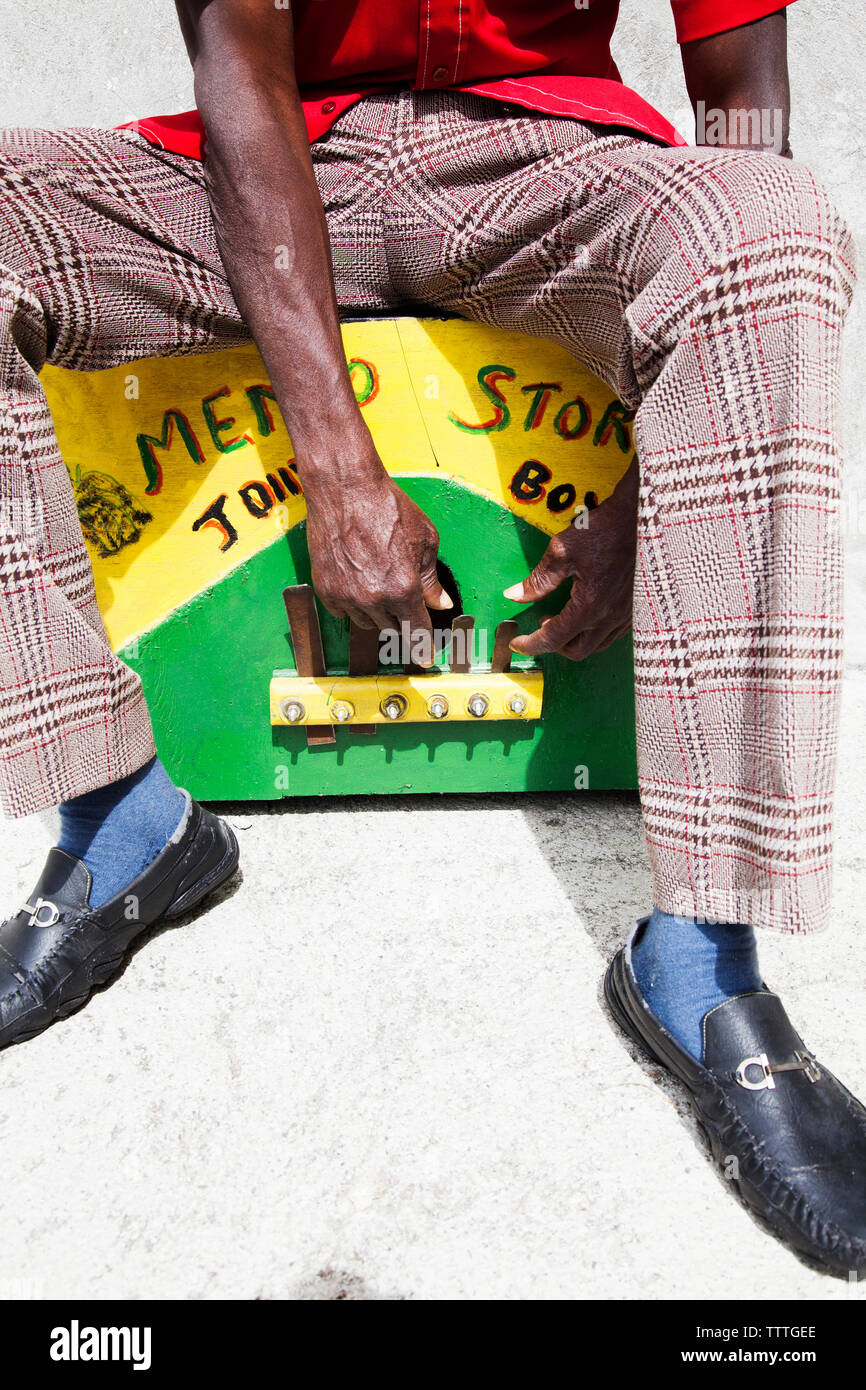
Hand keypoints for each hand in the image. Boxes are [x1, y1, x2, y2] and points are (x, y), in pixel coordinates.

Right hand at [304, 469, 451, 661]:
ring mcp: (347, 596)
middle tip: (401, 599)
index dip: (422, 648)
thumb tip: (440, 604)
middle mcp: (375, 598)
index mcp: (404, 588)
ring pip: (367, 623)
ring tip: (379, 582)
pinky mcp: (326, 589)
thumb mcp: (424, 540)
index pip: (416, 631)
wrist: (345, 490)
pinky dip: (353, 604)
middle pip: (392, 628)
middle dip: (402, 619)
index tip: (425, 659)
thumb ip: (431, 579)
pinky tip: (358, 581)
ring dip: (377, 612)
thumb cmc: (388, 507)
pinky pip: (343, 612)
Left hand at [503, 456, 638, 660]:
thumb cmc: (605, 530)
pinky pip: (613, 632)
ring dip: (575, 639)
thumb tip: (515, 595)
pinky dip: (594, 631)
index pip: (554, 639)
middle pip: (577, 650)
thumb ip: (538, 579)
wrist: (642, 518)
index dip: (531, 644)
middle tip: (541, 626)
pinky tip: (587, 613)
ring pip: (597, 644)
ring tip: (562, 618)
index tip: (517, 642)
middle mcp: (611, 617)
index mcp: (590, 607)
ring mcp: (627, 614)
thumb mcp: (562, 551)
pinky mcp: (636, 607)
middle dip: (554, 645)